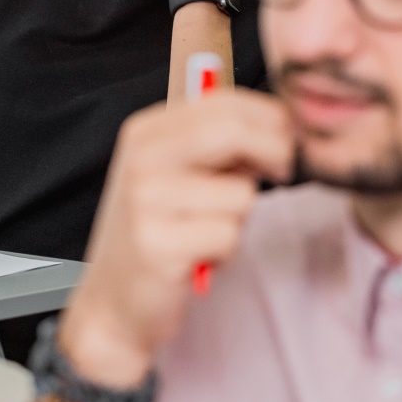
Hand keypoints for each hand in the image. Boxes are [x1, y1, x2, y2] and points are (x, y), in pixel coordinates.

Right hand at [57, 90, 293, 388]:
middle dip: (274, 150)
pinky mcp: (157, 244)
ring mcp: (146, 200)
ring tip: (206, 232)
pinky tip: (198, 257)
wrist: (112, 300)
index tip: (288, 134)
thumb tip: (279, 127)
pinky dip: (225, 252)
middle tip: (282, 170)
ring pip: (240, 194)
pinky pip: (227, 236)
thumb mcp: (176, 174)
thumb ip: (216, 146)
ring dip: (239, 219)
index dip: (268, 115)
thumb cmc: (156, 233)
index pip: (219, 101)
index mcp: (145, 132)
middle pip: (232, 132)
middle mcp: (142, 158)